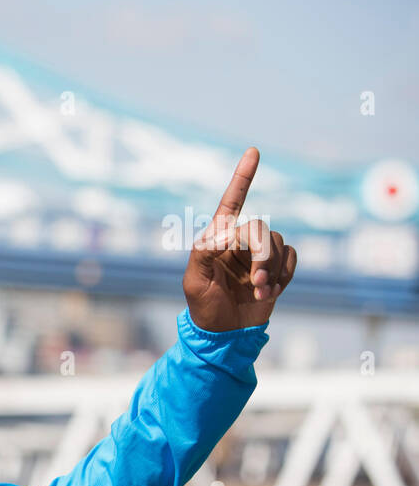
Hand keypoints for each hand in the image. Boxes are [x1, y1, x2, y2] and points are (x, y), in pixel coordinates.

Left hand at [183, 147, 297, 331]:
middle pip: (261, 229)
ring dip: (271, 271)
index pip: (231, 202)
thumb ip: (203, 252)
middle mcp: (240, 241)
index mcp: (217, 238)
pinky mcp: (277, 268)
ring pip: (278, 244)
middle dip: (262, 256)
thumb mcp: (193, 281)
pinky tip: (267, 294)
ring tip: (257, 294)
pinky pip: (292, 258)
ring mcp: (260, 254)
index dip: (243, 177)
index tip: (253, 151)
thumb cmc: (203, 308)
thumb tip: (228, 231)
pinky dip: (283, 276)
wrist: (225, 335)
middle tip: (255, 284)